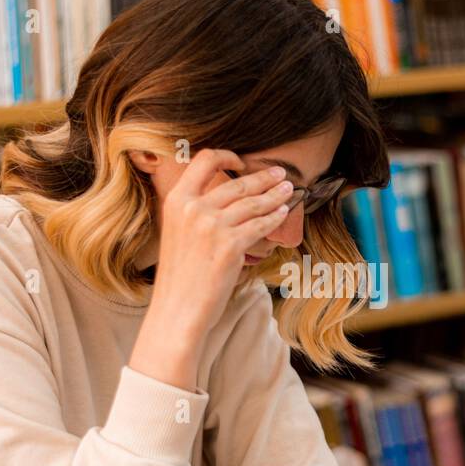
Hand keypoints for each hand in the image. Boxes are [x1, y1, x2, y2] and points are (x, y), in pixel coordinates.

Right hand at [128, 149, 292, 389]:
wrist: (177, 310)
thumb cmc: (179, 277)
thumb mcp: (178, 233)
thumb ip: (195, 212)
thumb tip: (223, 198)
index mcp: (176, 200)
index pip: (204, 159)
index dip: (227, 155)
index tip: (242, 162)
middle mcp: (192, 208)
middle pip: (237, 182)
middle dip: (263, 177)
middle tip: (280, 174)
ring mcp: (211, 226)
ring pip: (253, 202)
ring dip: (275, 194)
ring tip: (288, 190)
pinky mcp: (230, 245)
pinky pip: (260, 225)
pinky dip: (274, 217)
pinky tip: (282, 214)